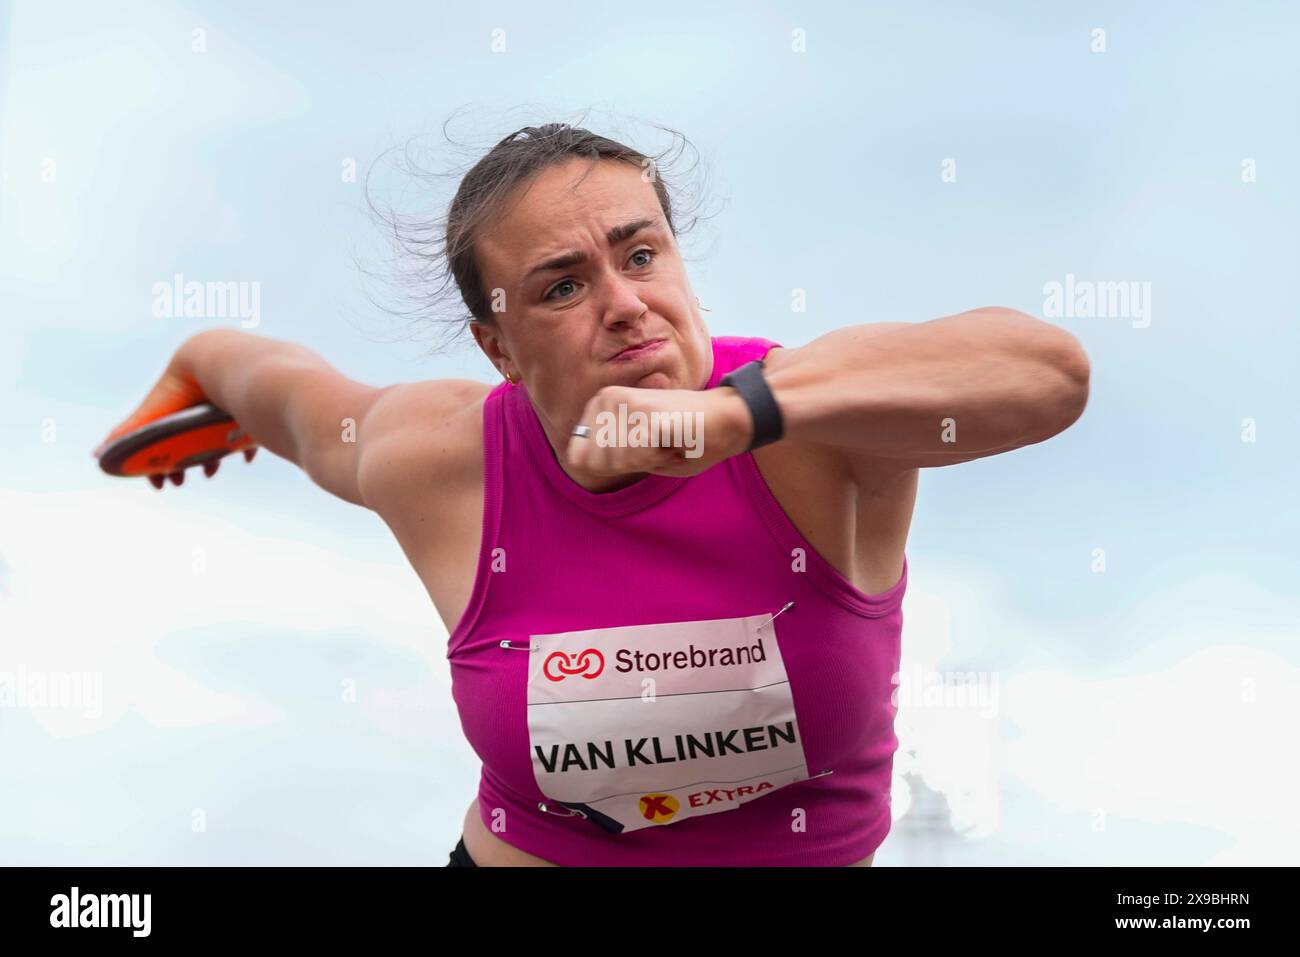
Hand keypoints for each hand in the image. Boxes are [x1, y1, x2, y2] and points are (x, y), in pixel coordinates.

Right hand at [93, 361, 258, 489]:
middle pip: (187, 444)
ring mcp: (219, 410)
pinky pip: (249, 430)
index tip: (161, 484)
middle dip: (182, 464)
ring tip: (209, 471)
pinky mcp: (245, 407)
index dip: (157, 465)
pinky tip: (244, 457)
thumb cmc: (178, 392)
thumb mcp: (151, 418)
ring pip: (215, 439)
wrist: (212, 362)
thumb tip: (96, 456)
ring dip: (211, 458)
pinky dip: (246, 446)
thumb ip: (125, 435)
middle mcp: (194, 410)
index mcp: (172, 413)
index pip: (161, 445)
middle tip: (180, 481)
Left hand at [564, 385, 752, 478]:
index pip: (578, 457)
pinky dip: (658, 458)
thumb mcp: (636, 452)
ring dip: (645, 461)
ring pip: (616, 461)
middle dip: (630, 464)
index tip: (640, 450)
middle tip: (657, 444)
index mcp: (599, 406)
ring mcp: (622, 402)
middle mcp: (605, 398)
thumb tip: (576, 458)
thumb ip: (607, 455)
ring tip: (666, 440)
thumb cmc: (686, 438)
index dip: (613, 466)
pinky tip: (673, 439)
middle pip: (597, 462)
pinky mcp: (643, 412)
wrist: (726, 419)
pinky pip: (636, 457)